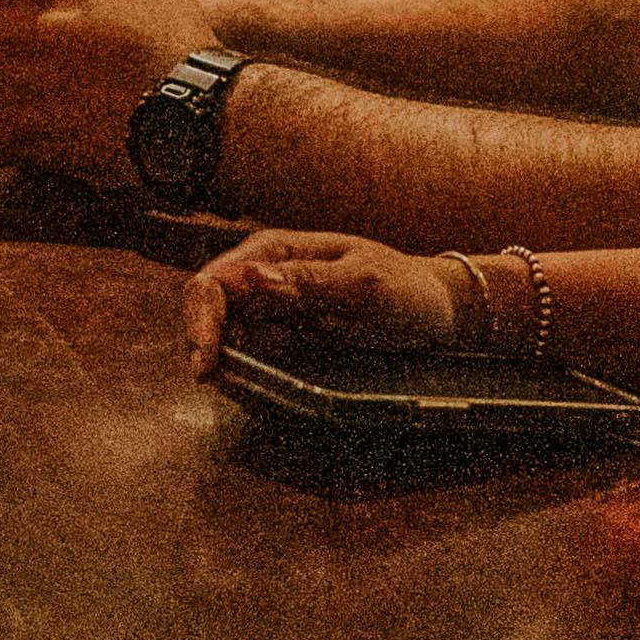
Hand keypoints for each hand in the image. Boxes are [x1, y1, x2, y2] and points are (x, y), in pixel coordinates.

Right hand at [180, 231, 461, 375]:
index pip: (215, 281)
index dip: (200, 320)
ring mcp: (275, 310)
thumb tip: (251, 278)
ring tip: (247, 388)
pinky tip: (262, 389)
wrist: (438, 314)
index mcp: (276, 251)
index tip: (207, 362)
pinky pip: (253, 356)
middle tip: (219, 382)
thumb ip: (309, 281)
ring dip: (226, 362)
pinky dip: (248, 374)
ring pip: (226, 337)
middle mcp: (266, 278)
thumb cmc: (407, 290)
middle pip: (210, 309)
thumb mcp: (365, 285)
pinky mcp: (287, 339)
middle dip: (205, 344)